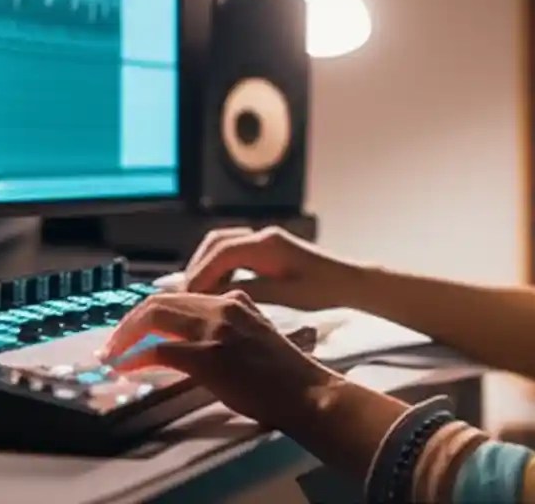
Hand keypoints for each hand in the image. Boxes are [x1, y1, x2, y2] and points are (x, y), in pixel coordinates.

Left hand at [98, 289, 341, 430]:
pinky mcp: (209, 356)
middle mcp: (222, 306)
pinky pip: (160, 349)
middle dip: (130, 322)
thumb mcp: (256, 336)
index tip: (133, 330)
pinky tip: (127, 367)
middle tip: (112, 343)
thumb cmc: (286, 376)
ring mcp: (215, 330)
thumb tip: (192, 340)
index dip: (149, 312)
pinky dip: (137, 357)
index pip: (179, 296)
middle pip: (161, 301)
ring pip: (155, 317)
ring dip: (126, 336)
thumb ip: (227, 328)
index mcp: (234, 300)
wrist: (308, 393)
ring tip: (112, 354)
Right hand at [181, 226, 363, 310]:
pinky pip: (235, 254)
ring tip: (197, 294)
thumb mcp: (284, 296)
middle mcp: (262, 236)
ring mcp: (265, 241)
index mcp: (266, 244)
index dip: (199, 274)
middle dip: (197, 267)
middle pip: (216, 244)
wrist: (350, 281)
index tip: (184, 296)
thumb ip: (249, 293)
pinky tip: (219, 290)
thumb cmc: (323, 290)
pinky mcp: (268, 250)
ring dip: (207, 267)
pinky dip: (221, 269)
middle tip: (184, 294)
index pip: (220, 254)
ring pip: (223, 247)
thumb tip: (215, 298)